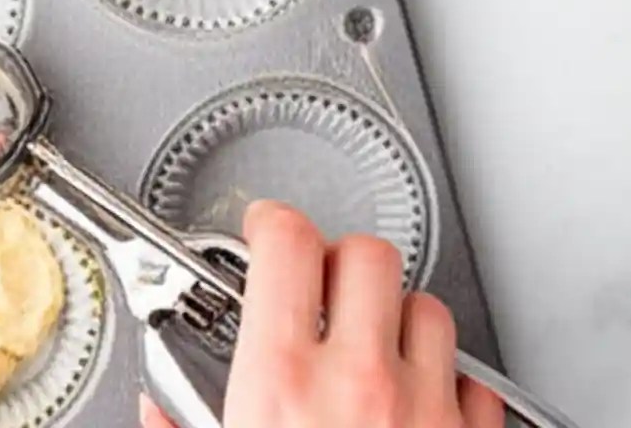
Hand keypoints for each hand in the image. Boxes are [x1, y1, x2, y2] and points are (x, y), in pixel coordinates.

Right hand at [140, 200, 503, 427]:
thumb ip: (178, 421)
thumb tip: (157, 408)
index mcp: (283, 381)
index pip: (288, 243)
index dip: (272, 222)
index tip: (266, 229)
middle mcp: (361, 385)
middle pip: (366, 256)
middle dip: (337, 262)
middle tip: (315, 288)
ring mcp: (426, 412)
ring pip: (427, 309)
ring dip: (394, 317)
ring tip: (366, 350)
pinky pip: (473, 383)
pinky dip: (445, 383)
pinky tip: (413, 403)